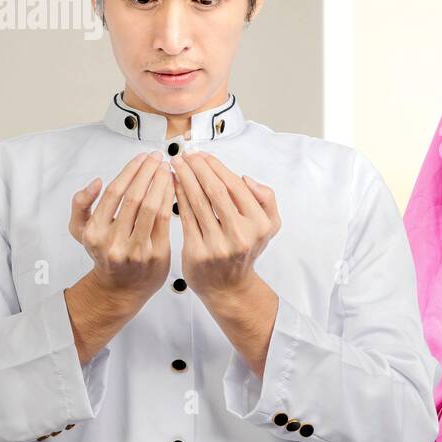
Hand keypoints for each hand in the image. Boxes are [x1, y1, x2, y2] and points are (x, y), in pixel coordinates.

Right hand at [69, 151, 173, 301]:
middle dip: (148, 172)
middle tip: (157, 157)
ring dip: (161, 183)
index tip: (141, 157)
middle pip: (134, 197)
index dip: (130, 171)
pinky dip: (169, 199)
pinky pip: (164, 220)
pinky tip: (174, 185)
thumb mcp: (81, 231)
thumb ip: (81, 204)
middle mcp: (114, 241)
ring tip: (167, 168)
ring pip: (151, 207)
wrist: (120, 289)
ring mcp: (136, 249)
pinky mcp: (156, 254)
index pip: (114, 193)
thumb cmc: (103, 252)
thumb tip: (96, 182)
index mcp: (95, 232)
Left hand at [170, 149, 280, 302]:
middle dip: (197, 168)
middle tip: (185, 154)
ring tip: (176, 164)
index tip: (203, 155)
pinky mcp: (197, 252)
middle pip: (215, 191)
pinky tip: (172, 184)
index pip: (235, 187)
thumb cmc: (245, 250)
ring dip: (184, 178)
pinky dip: (177, 197)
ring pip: (197, 202)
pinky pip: (185, 218)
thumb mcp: (268, 226)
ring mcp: (218, 245)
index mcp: (259, 224)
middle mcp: (240, 235)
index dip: (216, 167)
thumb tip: (245, 178)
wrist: (229, 287)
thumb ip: (266, 198)